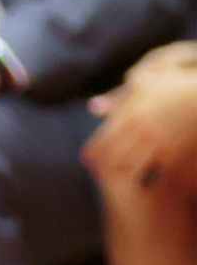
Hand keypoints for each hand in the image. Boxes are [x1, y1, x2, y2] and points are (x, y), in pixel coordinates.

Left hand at [84, 41, 196, 185]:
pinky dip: (151, 177)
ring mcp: (162, 143)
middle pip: (116, 157)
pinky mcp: (178, 153)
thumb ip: (118, 98)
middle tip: (100, 174)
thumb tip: (91, 108)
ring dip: (126, 173)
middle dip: (106, 167)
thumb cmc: (174, 86)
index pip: (104, 139)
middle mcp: (144, 131)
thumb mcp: (145, 84)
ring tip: (122, 178)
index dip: (93, 152)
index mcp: (132, 113)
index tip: (86, 160)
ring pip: (135, 167)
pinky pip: (159, 172)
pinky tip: (148, 180)